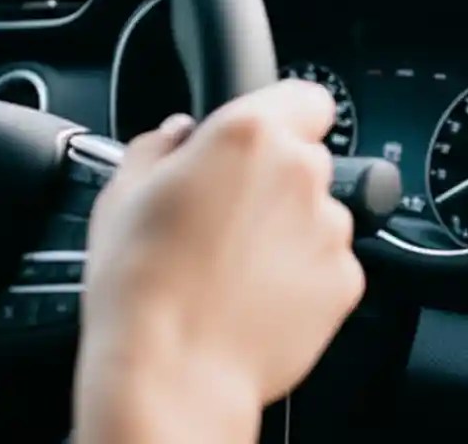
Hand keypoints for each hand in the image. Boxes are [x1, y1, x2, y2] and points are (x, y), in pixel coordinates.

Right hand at [75, 80, 364, 442]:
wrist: (172, 370)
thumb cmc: (140, 282)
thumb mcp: (122, 193)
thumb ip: (157, 147)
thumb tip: (175, 135)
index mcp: (249, 133)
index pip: (306, 96)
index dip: (285, 115)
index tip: (262, 137)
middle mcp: (301, 172)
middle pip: (305, 159)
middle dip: (274, 180)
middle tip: (226, 214)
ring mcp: (330, 229)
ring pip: (318, 214)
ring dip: (288, 229)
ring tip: (234, 266)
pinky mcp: (345, 281)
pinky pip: (326, 264)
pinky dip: (301, 275)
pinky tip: (254, 296)